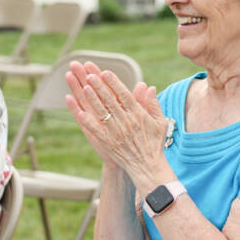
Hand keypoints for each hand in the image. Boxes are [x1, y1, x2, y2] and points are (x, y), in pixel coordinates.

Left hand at [64, 61, 171, 187]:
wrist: (148, 167)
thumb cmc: (155, 143)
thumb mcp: (160, 122)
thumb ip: (153, 103)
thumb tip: (149, 86)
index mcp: (138, 115)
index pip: (124, 95)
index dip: (114, 83)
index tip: (105, 72)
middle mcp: (126, 122)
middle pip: (110, 101)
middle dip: (99, 87)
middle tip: (89, 75)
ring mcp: (116, 132)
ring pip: (102, 112)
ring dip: (92, 99)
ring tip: (84, 87)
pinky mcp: (108, 142)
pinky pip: (96, 130)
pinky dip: (88, 121)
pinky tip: (79, 111)